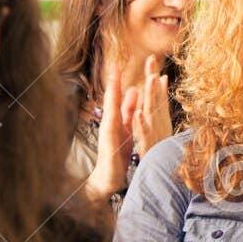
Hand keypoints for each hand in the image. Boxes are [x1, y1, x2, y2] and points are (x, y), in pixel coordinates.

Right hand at [85, 59, 140, 199]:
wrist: (108, 178)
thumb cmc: (117, 152)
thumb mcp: (125, 127)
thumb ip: (128, 109)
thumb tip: (133, 89)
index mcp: (116, 118)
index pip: (117, 95)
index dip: (118, 80)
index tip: (120, 63)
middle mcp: (110, 123)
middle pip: (111, 99)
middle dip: (113, 83)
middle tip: (115, 65)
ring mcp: (109, 134)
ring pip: (112, 111)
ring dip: (114, 96)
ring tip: (116, 80)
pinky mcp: (112, 145)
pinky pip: (117, 131)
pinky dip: (124, 120)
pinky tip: (131, 111)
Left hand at [131, 54, 173, 159]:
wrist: (162, 176)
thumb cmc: (161, 149)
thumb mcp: (162, 124)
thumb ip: (163, 103)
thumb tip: (164, 80)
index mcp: (159, 118)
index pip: (156, 93)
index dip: (153, 76)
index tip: (151, 58)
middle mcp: (158, 123)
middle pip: (155, 97)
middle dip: (152, 78)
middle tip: (151, 60)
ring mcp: (155, 134)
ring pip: (152, 112)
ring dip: (151, 95)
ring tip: (150, 78)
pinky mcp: (149, 146)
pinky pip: (145, 133)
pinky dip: (142, 123)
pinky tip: (138, 112)